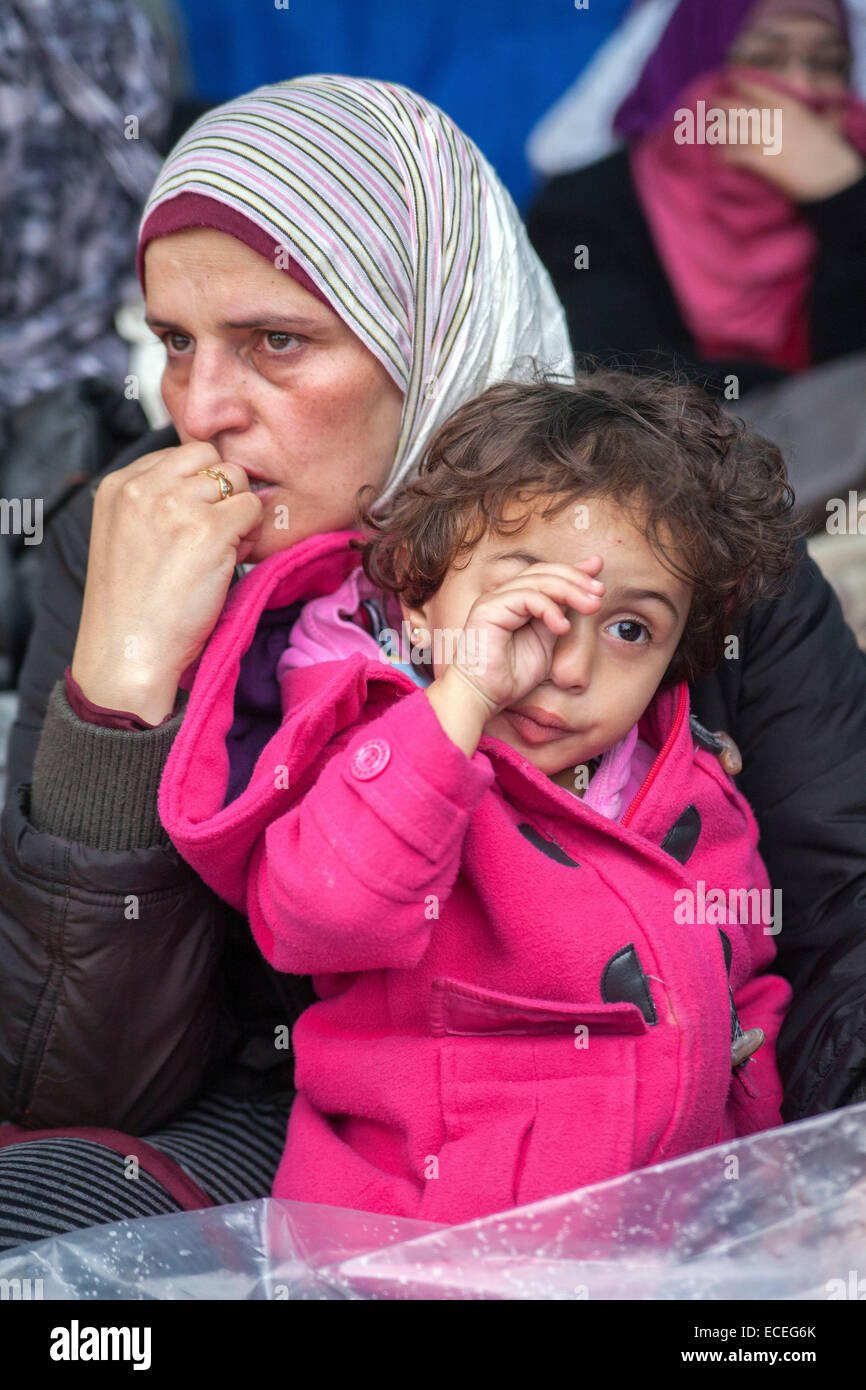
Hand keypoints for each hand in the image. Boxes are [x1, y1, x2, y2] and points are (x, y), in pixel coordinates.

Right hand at [71, 443, 264, 721]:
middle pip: (210, 458)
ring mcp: (177, 504)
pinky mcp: (209, 528)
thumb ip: (155, 503)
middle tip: (213, 536)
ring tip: (220, 551)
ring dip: (238, 513)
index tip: (191, 526)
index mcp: (118, 485)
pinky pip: (253, 509)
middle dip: (222, 492)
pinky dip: (251, 535)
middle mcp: (144, 486)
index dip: (198, 488)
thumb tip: (210, 483)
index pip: (179, 454)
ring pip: (236, 478)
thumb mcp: (126, 537)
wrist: (128, 654)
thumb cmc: (133, 608)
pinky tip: (229, 563)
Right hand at [448, 556, 604, 717]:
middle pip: (543, 571)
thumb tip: (582, 595)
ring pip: (538, 580)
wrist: (483, 697)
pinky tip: (562, 627)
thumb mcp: (545, 641)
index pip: (546, 574)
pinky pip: (526, 597)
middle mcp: (502, 594)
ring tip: (592, 606)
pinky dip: (549, 609)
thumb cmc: (510, 676)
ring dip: (570, 591)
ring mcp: (494, 599)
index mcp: (514, 599)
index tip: (598, 567)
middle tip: (600, 591)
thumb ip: (558, 616)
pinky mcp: (489, 609)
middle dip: (576, 578)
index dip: (573, 570)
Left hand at [714, 75, 864, 199]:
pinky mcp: (762, 161)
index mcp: (787, 105)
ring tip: (710, 132)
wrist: (831, 175)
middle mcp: (774, 118)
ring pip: (732, 130)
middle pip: (737, 108)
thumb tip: (824, 98)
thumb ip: (817, 107)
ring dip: (718, 132)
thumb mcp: (822, 121)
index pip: (755, 88)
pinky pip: (735, 155)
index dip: (738, 83)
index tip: (726, 79)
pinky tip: (718, 157)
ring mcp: (767, 139)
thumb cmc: (829, 150)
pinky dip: (724, 156)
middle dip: (719, 106)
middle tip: (708, 106)